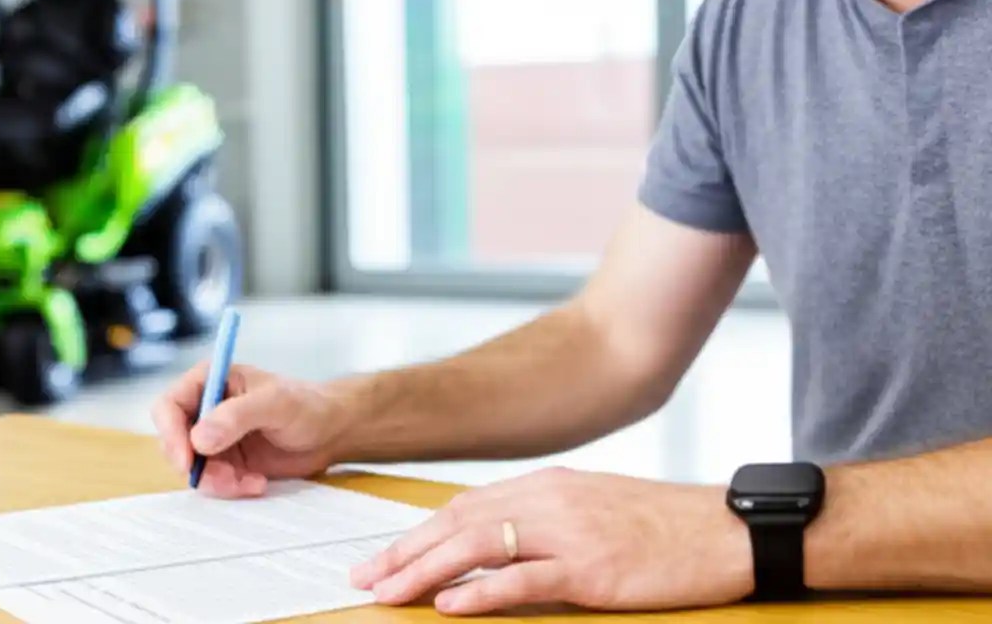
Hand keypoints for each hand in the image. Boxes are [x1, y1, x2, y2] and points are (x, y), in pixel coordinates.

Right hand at [151, 363, 356, 497]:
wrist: (330, 432)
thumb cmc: (307, 405)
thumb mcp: (275, 403)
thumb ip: (237, 415)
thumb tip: (199, 438)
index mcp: (209, 381)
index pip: (169, 406)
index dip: (170, 434)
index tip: (187, 459)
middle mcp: (205, 409)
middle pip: (174, 442)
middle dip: (196, 466)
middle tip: (227, 479)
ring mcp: (213, 438)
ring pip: (192, 468)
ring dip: (217, 481)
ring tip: (252, 481)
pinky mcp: (225, 462)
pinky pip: (212, 482)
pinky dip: (231, 488)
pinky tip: (258, 482)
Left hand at [350, 467, 752, 614]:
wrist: (727, 530)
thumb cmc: (664, 526)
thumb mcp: (594, 509)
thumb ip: (543, 520)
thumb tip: (494, 545)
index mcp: (546, 486)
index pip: (464, 507)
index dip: (417, 532)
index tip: (382, 556)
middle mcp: (549, 501)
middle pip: (457, 522)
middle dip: (404, 551)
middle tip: (362, 577)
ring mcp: (569, 533)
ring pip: (478, 546)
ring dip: (424, 569)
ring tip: (387, 591)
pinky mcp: (592, 568)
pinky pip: (524, 579)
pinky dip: (481, 591)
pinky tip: (449, 603)